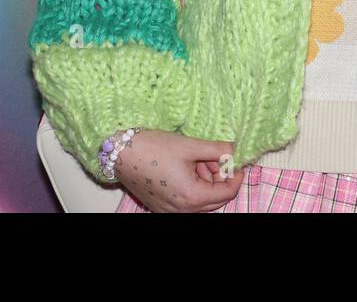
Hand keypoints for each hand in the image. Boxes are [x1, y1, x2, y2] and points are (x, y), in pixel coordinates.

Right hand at [113, 129, 243, 212]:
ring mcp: (169, 210)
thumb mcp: (190, 146)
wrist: (120, 152)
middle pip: (215, 199)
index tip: (236, 159)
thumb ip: (218, 150)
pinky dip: (193, 185)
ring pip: (200, 200)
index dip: (236, 175)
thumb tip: (235, 149)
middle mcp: (181, 210)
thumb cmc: (152, 148)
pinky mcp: (160, 206)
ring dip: (206, 180)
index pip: (227, 192)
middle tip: (217, 156)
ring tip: (199, 157)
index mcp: (191, 197)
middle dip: (220, 178)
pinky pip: (186, 200)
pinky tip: (187, 165)